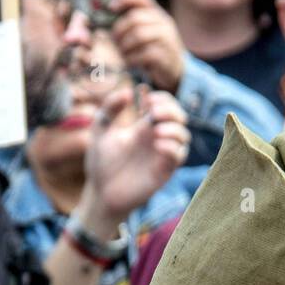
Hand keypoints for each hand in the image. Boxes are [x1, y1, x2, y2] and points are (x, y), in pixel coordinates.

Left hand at [79, 85, 188, 230]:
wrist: (100, 192)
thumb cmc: (100, 163)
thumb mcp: (100, 129)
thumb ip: (110, 107)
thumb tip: (129, 93)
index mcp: (143, 126)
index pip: (165, 105)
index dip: (161, 99)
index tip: (145, 101)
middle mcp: (156, 139)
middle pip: (179, 117)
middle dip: (171, 110)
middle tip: (153, 113)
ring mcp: (161, 155)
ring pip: (184, 136)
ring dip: (173, 128)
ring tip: (156, 130)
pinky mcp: (163, 172)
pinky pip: (179, 156)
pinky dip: (172, 147)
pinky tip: (157, 144)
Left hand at [110, 0, 186, 93]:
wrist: (176, 70)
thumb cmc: (156, 50)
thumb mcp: (149, 34)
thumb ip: (135, 25)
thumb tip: (111, 23)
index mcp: (158, 15)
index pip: (142, 0)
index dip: (126, 0)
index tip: (111, 7)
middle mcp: (164, 24)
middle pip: (136, 19)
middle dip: (120, 29)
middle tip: (114, 40)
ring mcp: (167, 40)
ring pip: (139, 35)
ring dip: (125, 46)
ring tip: (122, 53)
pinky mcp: (166, 57)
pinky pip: (144, 54)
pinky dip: (132, 58)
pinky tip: (130, 63)